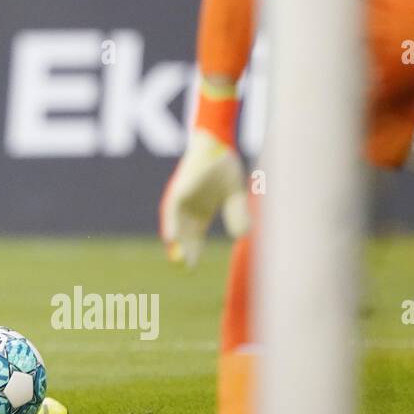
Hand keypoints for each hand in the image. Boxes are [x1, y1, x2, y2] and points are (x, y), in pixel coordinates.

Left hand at [159, 128, 250, 268]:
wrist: (218, 143)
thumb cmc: (223, 167)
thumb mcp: (234, 195)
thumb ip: (237, 213)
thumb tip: (242, 237)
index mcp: (200, 209)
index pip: (194, 235)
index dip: (194, 250)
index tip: (192, 269)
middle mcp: (188, 206)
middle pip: (184, 233)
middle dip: (186, 250)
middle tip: (187, 269)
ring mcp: (182, 198)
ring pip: (176, 223)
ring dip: (177, 240)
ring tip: (177, 258)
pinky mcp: (179, 189)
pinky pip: (172, 209)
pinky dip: (172, 223)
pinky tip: (171, 238)